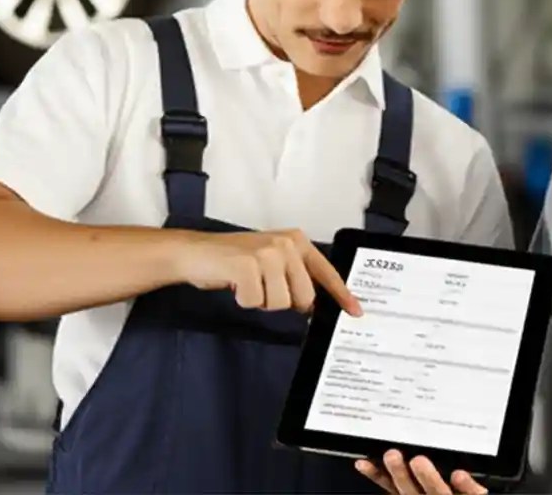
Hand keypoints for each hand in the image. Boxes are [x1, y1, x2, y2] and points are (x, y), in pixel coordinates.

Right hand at [179, 229, 361, 314]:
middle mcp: (285, 244)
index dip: (341, 295)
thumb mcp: (271, 261)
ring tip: (247, 283)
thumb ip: (294, 276)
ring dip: (261, 301)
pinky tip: (235, 283)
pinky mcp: (248, 265)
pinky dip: (243, 300)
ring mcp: (267, 253)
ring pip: (280, 303)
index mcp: (296, 241)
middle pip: (303, 297)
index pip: (326, 272)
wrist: (195, 252)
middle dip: (283, 301)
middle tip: (262, 287)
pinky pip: (256, 302)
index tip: (355, 311)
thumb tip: (312, 305)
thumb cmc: (233, 260)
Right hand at [355, 450, 486, 493]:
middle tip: (392, 455)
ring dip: (427, 478)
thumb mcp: (423, 490)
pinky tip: (459, 474)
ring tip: (419, 461)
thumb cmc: (446, 492)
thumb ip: (409, 480)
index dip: (378, 476)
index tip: (364, 462)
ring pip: (438, 494)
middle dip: (400, 475)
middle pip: (411, 492)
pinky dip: (466, 486)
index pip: (394, 488)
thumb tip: (382, 457)